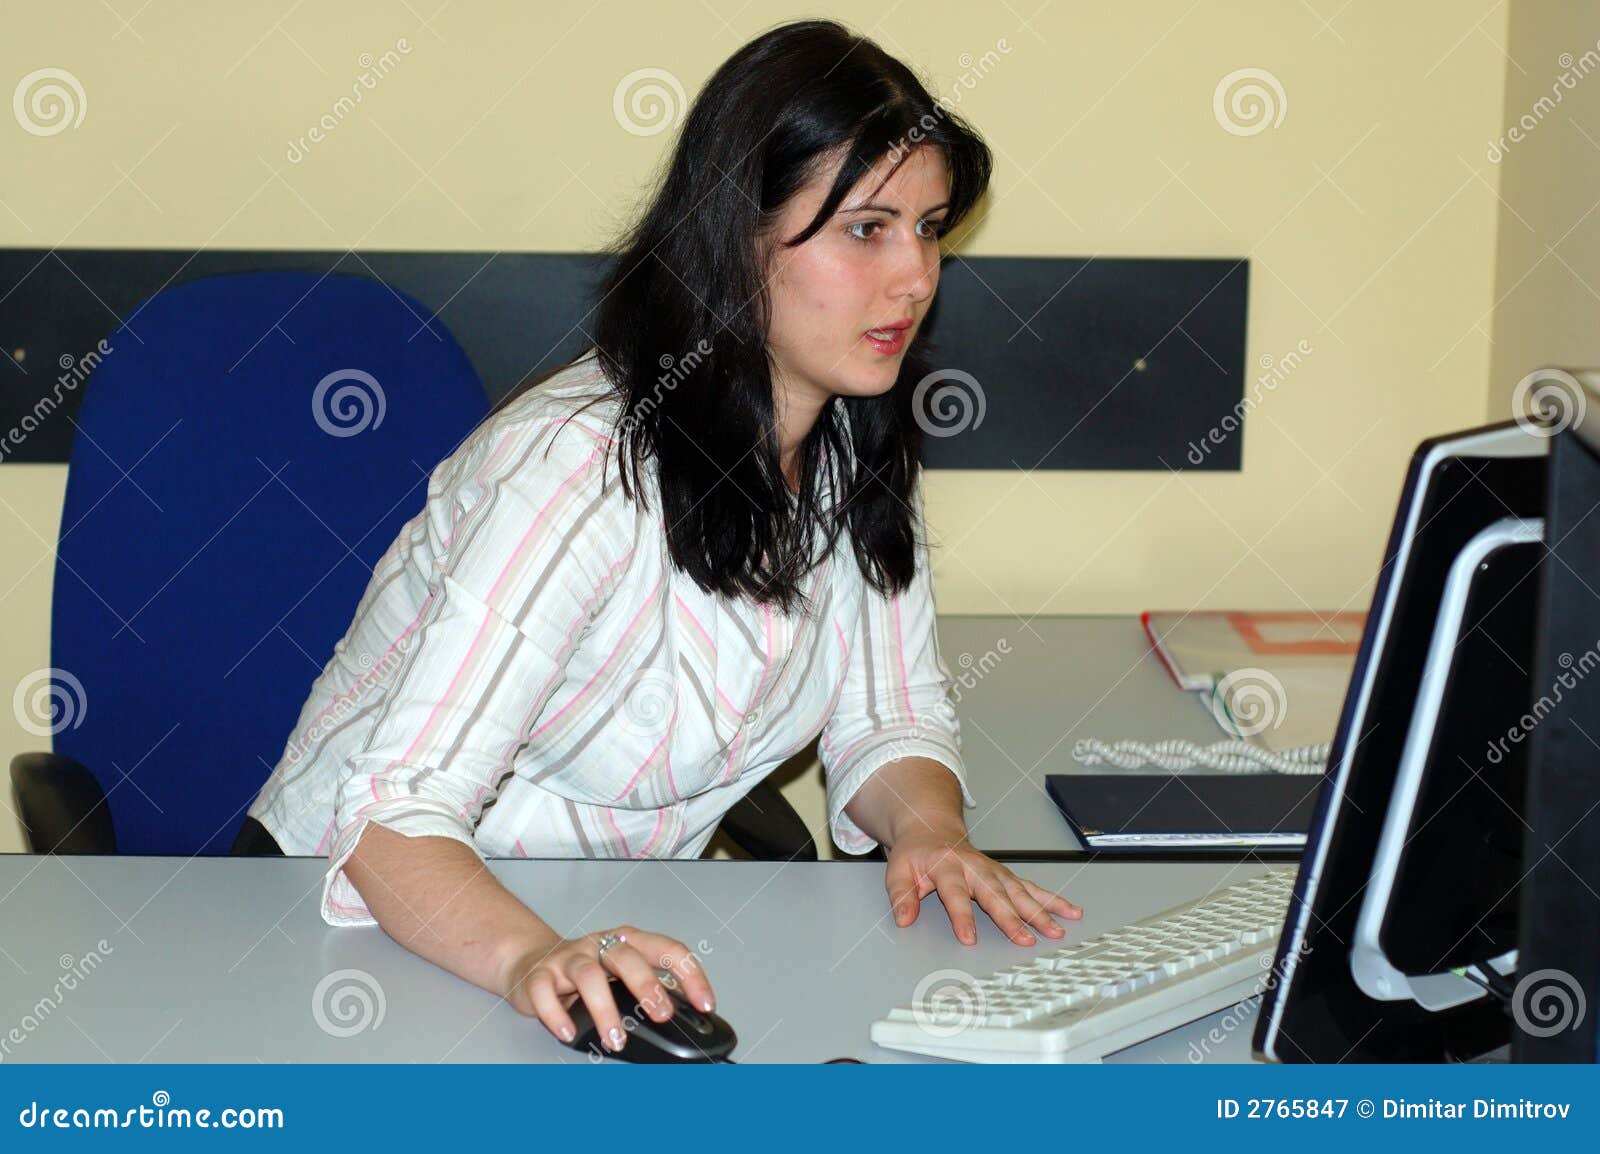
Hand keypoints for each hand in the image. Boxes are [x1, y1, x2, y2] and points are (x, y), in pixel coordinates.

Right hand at [501, 925, 714, 1051]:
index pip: (666, 949)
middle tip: (662, 1015)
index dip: (689, 974)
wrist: (530, 960)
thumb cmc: (585, 971)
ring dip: (604, 1009)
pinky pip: (545, 991)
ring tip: (616, 1038)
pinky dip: (557, 1014)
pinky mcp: (539, 975)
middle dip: (647, 985)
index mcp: (627, 942)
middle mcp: (599, 945)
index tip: (705, 1003)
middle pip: (626, 957)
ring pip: (588, 975)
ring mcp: (568, 959)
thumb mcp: (621, 973)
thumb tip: (684, 1015)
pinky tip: (569, 1032)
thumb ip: (648, 987)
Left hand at [885, 829, 1083, 945]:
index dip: (962, 916)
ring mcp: (993, 870)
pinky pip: (1031, 887)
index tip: (969, 938)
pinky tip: (1069, 911)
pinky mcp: (1005, 874)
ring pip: (1019, 891)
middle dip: (1012, 918)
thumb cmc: (916, 854)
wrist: (932, 829)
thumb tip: (904, 918)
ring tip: (1057, 929)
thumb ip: (901, 895)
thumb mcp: (898, 870)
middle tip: (1025, 939)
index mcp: (947, 866)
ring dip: (1040, 911)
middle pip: (996, 894)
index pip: (955, 894)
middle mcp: (975, 867)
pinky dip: (1051, 899)